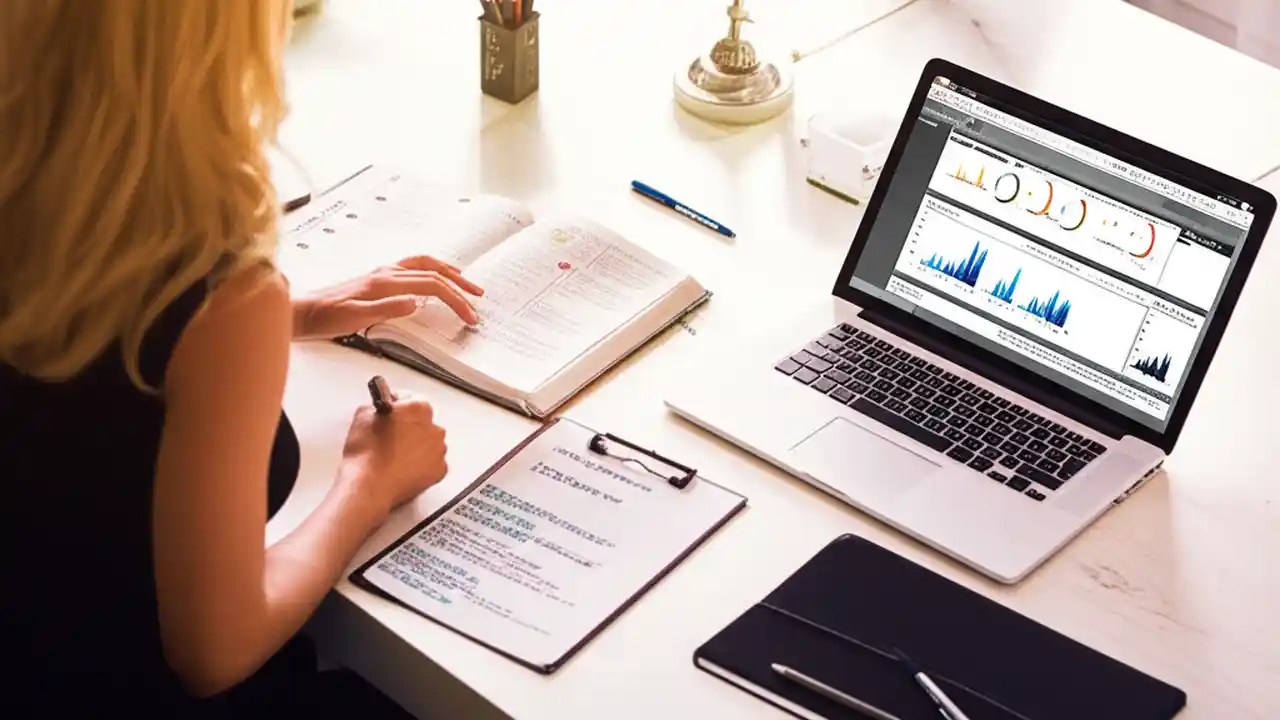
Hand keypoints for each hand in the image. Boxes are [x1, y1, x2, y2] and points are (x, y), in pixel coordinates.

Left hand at [291, 256, 483, 338]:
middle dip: (459, 283)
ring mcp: (383, 273)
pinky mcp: (378, 278)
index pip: (431, 285)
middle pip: (433, 270)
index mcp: (385, 282)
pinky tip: (434, 279)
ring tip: (465, 282)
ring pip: (424, 264)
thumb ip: (386, 309)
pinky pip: (413, 267)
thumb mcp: (355, 318)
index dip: (454, 299)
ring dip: (448, 271)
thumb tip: (415, 303)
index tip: (469, 316)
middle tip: (478, 296)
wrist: (304, 312)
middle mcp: (387, 272)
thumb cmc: (326, 317)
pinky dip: (431, 270)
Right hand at [338, 389, 448, 517]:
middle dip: (408, 426)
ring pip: (429, 443)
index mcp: (419, 409)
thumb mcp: (362, 416)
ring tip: (395, 455)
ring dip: (416, 446)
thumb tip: (378, 411)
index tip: (390, 409)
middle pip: (422, 422)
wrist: (369, 485)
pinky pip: (431, 464)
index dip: (396, 404)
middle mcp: (434, 429)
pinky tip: (403, 468)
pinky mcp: (438, 472)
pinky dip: (421, 465)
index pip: (410, 399)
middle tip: (389, 435)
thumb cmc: (367, 454)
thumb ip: (376, 407)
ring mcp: (438, 451)